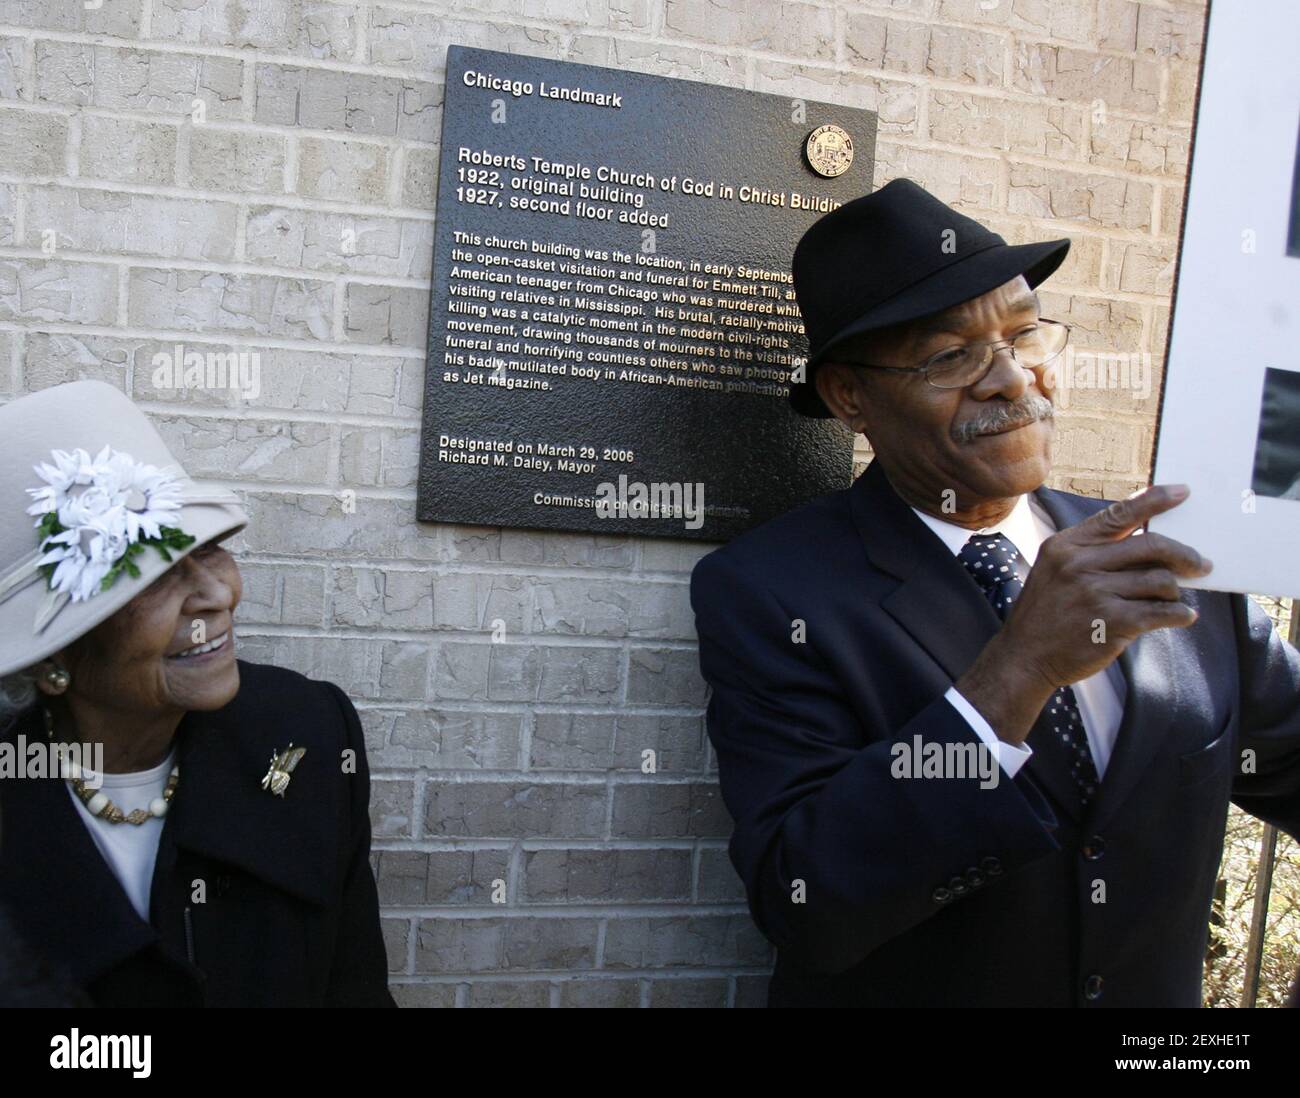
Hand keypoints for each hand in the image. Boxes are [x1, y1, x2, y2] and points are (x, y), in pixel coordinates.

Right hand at [956, 484, 1211, 742]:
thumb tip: (1147, 542)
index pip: (1118, 514)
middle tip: (1201, 565)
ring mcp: (1096, 593)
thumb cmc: (1046, 613)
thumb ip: (1092, 552)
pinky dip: (1180, 614)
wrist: (1024, 658)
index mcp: (1066, 545)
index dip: (1154, 500)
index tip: (1182, 492)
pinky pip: (1163, 612)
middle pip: (1150, 545)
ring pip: (1161, 580)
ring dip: (1176, 591)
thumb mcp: (1055, 570)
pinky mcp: (1112, 623)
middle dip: (1184, 554)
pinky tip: (1182, 617)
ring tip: (1175, 600)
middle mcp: (1079, 564)